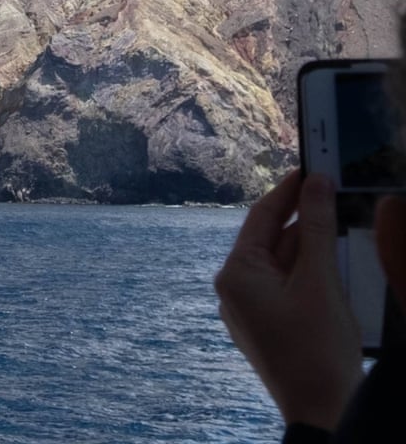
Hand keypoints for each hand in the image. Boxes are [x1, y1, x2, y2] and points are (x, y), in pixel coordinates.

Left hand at [213, 171, 362, 429]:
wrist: (322, 409)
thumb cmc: (318, 348)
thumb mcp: (321, 280)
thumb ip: (317, 228)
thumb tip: (316, 183)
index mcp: (236, 273)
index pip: (261, 216)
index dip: (288, 189)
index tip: (311, 166)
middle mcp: (234, 289)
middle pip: (271, 239)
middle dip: (304, 217)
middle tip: (334, 190)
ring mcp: (249, 310)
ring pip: (282, 263)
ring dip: (310, 245)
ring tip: (341, 221)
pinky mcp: (267, 325)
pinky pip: (286, 286)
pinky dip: (309, 271)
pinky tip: (335, 263)